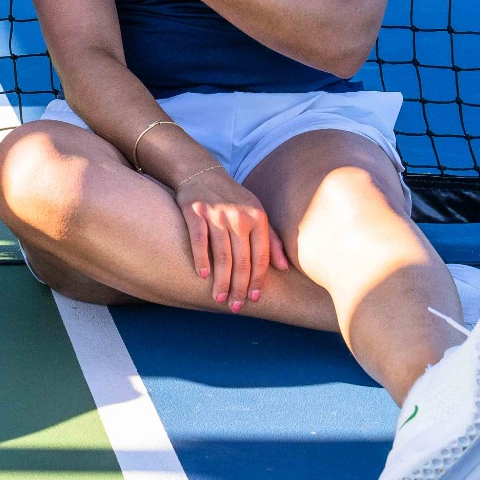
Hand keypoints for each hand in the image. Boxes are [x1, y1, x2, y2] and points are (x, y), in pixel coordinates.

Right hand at [173, 168, 289, 311]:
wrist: (201, 172)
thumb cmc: (232, 198)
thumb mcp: (255, 213)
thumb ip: (271, 239)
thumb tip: (285, 268)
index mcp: (257, 217)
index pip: (260, 256)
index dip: (258, 280)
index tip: (254, 299)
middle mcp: (239, 215)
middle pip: (241, 259)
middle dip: (239, 286)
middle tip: (235, 306)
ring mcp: (216, 213)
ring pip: (221, 254)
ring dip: (220, 280)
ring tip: (219, 298)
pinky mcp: (194, 211)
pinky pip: (199, 240)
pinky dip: (201, 259)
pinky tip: (202, 275)